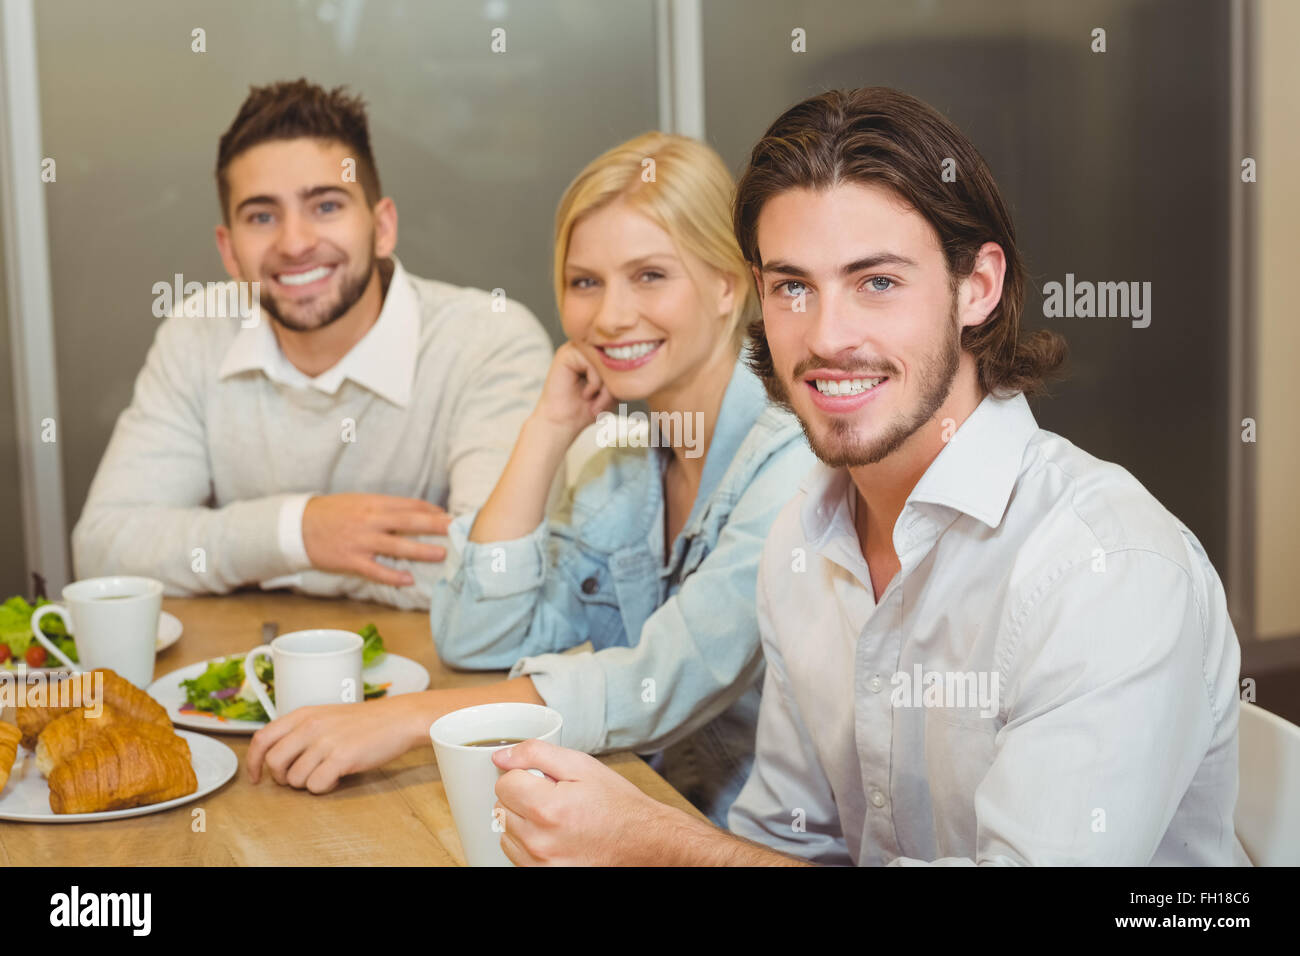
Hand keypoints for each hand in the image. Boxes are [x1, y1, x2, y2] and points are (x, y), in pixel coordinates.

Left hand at [246, 694, 427, 792]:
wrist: (398, 718)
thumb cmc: (365, 720)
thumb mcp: (326, 715)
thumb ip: (301, 729)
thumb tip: (278, 755)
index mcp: (304, 714)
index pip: (262, 738)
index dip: (253, 761)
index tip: (256, 776)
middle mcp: (311, 726)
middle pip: (274, 763)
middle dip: (282, 778)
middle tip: (298, 777)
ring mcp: (326, 742)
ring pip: (295, 779)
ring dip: (308, 783)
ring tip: (326, 773)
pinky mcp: (342, 758)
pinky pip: (317, 786)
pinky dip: (324, 788)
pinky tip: (337, 777)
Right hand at [302, 493, 451, 585]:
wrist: (298, 525)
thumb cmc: (333, 513)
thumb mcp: (360, 502)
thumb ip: (386, 507)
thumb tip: (415, 513)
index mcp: (374, 503)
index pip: (409, 504)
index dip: (431, 510)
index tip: (449, 515)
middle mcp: (370, 520)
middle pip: (408, 521)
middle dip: (434, 525)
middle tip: (456, 530)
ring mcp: (361, 541)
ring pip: (396, 546)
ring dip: (421, 550)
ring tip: (441, 554)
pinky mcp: (350, 560)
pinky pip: (375, 570)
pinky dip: (393, 575)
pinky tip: (408, 580)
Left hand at [491, 739, 679, 865]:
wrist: (643, 842)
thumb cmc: (617, 805)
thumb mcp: (581, 766)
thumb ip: (536, 754)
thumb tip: (501, 756)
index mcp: (547, 808)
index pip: (504, 783)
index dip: (526, 775)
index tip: (546, 780)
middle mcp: (539, 841)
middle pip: (502, 807)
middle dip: (523, 797)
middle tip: (555, 797)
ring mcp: (539, 864)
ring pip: (506, 831)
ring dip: (524, 820)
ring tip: (556, 817)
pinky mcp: (542, 875)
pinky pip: (517, 853)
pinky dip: (529, 841)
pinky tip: (555, 835)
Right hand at [531, 343, 614, 439]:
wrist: (562, 423)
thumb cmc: (585, 409)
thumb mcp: (613, 391)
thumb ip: (622, 374)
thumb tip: (634, 362)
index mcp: (594, 354)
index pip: (620, 356)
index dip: (621, 378)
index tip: (613, 400)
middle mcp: (584, 348)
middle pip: (613, 357)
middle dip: (613, 383)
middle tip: (604, 403)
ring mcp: (574, 349)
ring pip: (604, 360)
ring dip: (605, 385)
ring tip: (595, 400)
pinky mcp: (566, 354)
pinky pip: (593, 362)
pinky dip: (594, 382)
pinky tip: (585, 394)